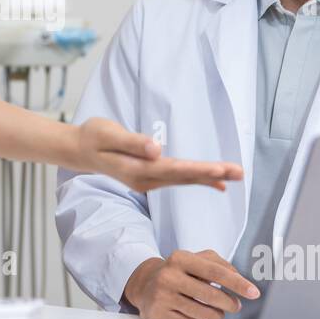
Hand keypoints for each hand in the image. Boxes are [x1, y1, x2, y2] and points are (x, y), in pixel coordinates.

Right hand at [76, 117, 241, 192]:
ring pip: (184, 180)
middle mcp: (145, 180)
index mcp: (136, 170)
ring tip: (235, 175)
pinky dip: (199, 180)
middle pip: (184, 178)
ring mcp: (148, 181)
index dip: (197, 170)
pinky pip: (179, 179)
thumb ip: (132, 142)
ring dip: (210, 178)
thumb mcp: (107, 134)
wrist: (80, 150)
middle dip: (212, 175)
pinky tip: (218, 184)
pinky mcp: (150, 177)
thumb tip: (157, 149)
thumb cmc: (93, 138)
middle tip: (239, 172)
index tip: (219, 170)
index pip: (173, 170)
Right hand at [122, 249, 259, 318]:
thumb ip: (219, 264)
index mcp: (180, 258)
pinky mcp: (158, 314)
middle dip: (230, 303)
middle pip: (212, 295)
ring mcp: (162, 296)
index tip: (254, 292)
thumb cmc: (178, 271)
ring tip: (217, 311)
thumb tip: (241, 279)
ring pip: (204, 313)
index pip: (215, 272)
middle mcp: (169, 276)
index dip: (237, 283)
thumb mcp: (195, 260)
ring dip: (217, 314)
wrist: (144, 283)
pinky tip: (196, 314)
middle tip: (236, 305)